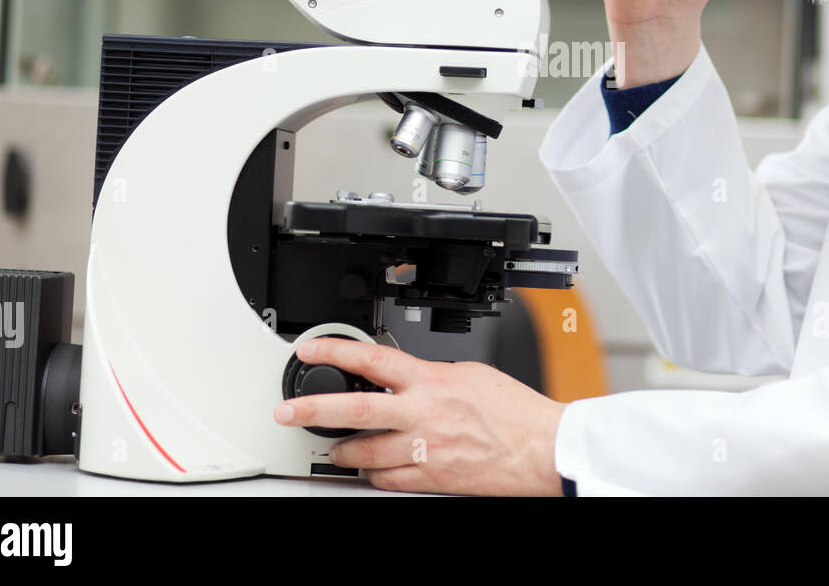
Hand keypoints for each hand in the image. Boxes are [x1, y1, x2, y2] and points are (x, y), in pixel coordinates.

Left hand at [274, 337, 567, 495]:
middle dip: (313, 409)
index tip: (310, 348)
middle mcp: (422, 415)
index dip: (335, 349)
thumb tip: (411, 375)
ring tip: (335, 449)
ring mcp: (424, 450)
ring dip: (344, 451)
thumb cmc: (516, 411)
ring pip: (365, 453)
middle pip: (354, 409)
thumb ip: (434, 374)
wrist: (541, 449)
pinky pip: (388, 480)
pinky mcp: (431, 479)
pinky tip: (373, 469)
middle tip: (286, 412)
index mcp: (432, 381)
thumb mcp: (472, 373)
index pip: (373, 359)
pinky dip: (376, 474)